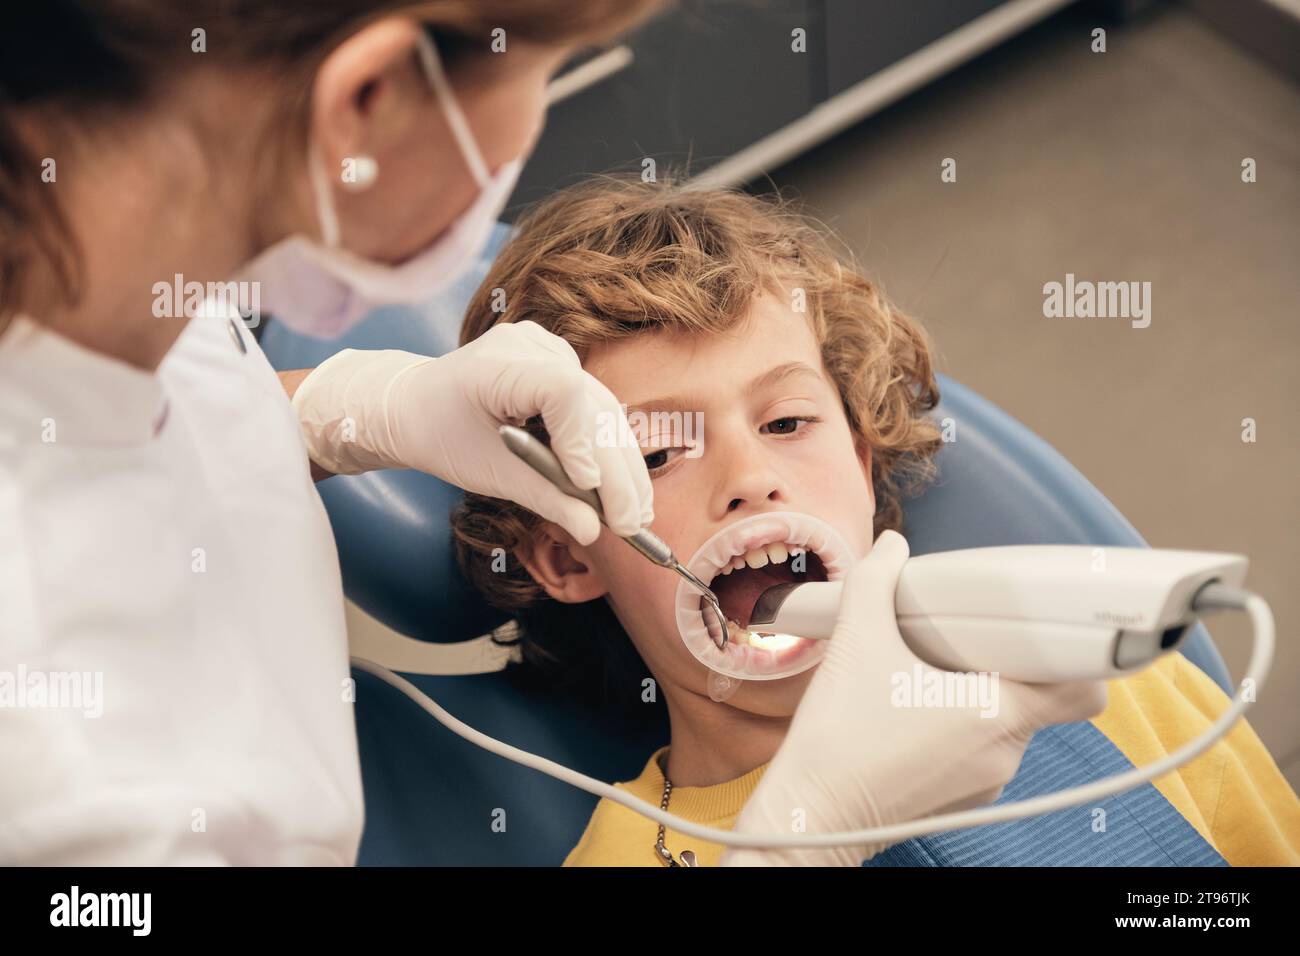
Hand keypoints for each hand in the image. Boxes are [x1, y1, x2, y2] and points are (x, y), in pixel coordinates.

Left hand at [290, 321, 653, 543]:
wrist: (413, 404)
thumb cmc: (440, 434)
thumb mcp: (487, 472)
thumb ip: (543, 496)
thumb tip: (591, 530)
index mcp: (502, 361)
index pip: (563, 392)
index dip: (581, 440)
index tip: (585, 487)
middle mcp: (534, 346)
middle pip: (595, 408)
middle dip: (616, 472)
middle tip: (631, 524)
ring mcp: (552, 351)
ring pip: (605, 412)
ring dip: (623, 467)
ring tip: (637, 515)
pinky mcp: (562, 365)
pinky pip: (596, 410)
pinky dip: (609, 452)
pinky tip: (626, 490)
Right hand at [723, 530, 1107, 865]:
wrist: (811, 815)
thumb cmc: (839, 739)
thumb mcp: (856, 642)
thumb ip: (876, 581)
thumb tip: (893, 545)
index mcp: (997, 714)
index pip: (1082, 686)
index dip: (1076, 651)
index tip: (1046, 626)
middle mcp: (1004, 752)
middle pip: (1040, 696)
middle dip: (1009, 662)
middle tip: (967, 636)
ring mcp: (986, 780)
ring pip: (1008, 722)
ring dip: (981, 693)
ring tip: (932, 672)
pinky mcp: (962, 797)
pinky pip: (982, 749)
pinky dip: (961, 724)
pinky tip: (915, 709)